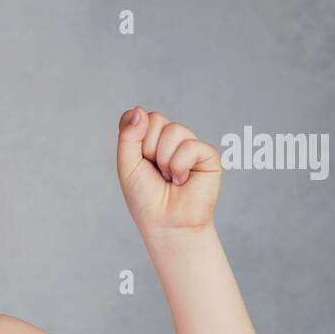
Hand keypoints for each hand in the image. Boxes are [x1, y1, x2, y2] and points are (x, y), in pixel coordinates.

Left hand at [115, 107, 221, 235]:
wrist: (166, 224)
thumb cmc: (146, 198)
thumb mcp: (127, 165)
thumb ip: (128, 135)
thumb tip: (139, 109)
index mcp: (149, 138)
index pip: (137, 116)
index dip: (133, 137)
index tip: (137, 160)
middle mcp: (170, 139)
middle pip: (155, 119)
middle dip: (148, 148)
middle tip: (155, 171)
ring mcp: (190, 145)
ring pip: (173, 130)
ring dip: (164, 160)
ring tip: (169, 178)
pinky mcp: (208, 155)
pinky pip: (190, 146)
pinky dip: (180, 167)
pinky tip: (182, 181)